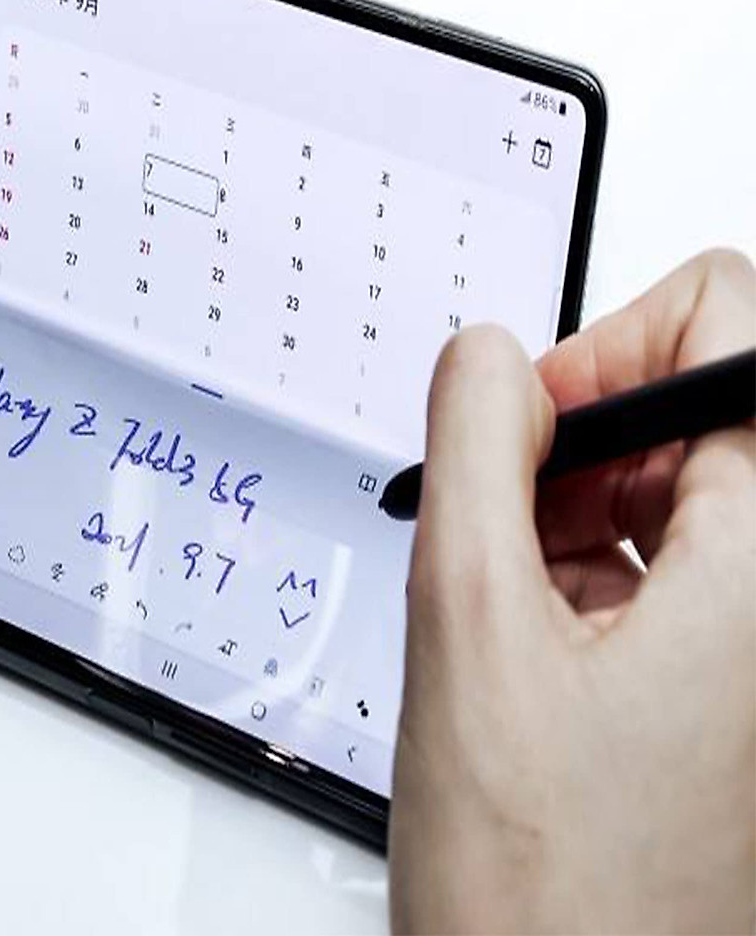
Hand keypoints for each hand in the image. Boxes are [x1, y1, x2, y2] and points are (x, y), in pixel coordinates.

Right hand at [389, 249, 754, 932]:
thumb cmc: (544, 888)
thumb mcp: (470, 625)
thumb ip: (473, 451)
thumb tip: (485, 356)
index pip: (730, 320)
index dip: (613, 343)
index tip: (530, 419)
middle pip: (700, 402)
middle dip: (580, 435)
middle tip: (495, 513)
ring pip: (676, 481)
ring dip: (572, 506)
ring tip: (502, 592)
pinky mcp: (736, 680)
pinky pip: (671, 559)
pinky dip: (586, 562)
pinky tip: (527, 632)